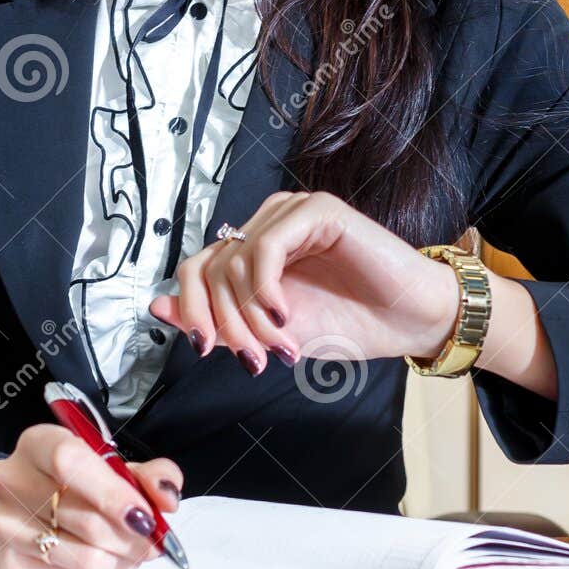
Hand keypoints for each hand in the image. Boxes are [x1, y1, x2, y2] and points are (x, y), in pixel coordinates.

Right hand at [0, 423, 183, 568]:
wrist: (12, 503)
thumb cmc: (65, 481)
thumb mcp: (105, 464)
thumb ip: (145, 474)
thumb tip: (167, 498)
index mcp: (38, 444)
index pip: (70, 462)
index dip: (112, 493)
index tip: (145, 516)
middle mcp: (12, 482)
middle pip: (84, 520)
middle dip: (132, 539)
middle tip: (153, 544)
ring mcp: (5, 525)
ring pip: (81, 557)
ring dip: (121, 563)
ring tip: (132, 557)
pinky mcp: (8, 565)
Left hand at [147, 190, 462, 372]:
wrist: (411, 320)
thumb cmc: (351, 323)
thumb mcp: (271, 335)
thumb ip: (219, 322)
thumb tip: (156, 309)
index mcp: (253, 247)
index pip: (196, 269)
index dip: (190, 310)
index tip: (204, 349)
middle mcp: (267, 223)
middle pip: (210, 267)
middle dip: (224, 322)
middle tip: (253, 358)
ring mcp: (292, 212)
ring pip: (235, 261)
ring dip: (249, 314)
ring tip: (279, 344)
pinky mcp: (318, 210)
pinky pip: (266, 248)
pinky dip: (266, 290)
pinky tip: (285, 316)